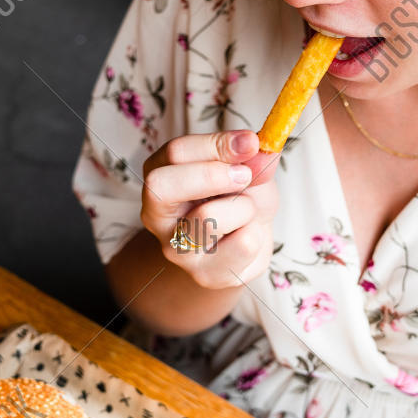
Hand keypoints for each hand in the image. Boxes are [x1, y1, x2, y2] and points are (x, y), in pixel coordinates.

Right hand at [140, 130, 280, 289]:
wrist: (245, 245)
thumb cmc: (239, 200)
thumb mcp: (247, 169)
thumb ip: (251, 158)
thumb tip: (260, 147)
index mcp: (161, 177)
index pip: (174, 153)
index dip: (215, 144)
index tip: (250, 142)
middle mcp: (157, 216)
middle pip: (163, 186)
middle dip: (212, 175)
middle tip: (245, 175)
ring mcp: (177, 249)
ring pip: (207, 218)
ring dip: (243, 207)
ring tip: (247, 210)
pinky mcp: (206, 275)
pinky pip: (242, 245)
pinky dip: (258, 233)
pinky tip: (249, 235)